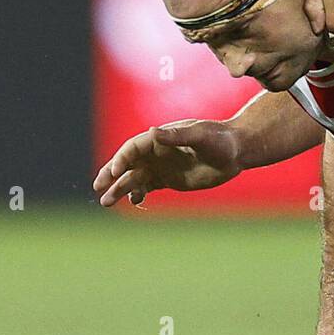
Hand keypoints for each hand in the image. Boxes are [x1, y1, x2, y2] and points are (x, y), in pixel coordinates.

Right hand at [93, 120, 243, 206]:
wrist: (235, 152)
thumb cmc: (219, 139)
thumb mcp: (200, 135)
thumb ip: (177, 136)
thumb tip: (153, 132)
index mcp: (159, 137)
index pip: (133, 148)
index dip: (122, 159)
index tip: (115, 171)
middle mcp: (156, 152)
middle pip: (127, 163)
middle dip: (111, 174)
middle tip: (97, 186)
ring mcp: (161, 166)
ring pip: (134, 178)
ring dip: (120, 189)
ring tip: (106, 202)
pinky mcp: (169, 180)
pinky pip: (147, 187)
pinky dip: (137, 194)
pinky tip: (133, 201)